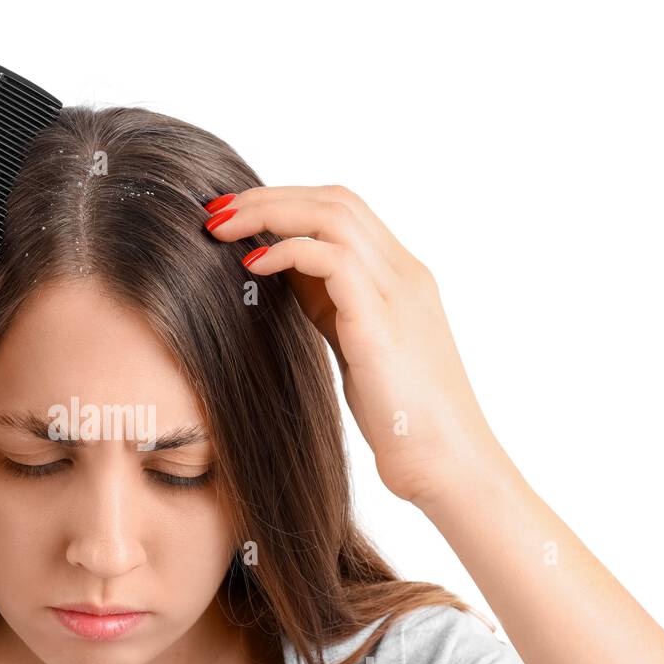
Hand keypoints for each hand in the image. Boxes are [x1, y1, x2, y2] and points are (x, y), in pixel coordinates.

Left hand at [203, 185, 503, 506]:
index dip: (286, 203)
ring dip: (270, 214)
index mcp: (401, 278)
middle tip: (216, 211)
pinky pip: (332, 261)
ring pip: (333, 216)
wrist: (446, 465)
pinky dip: (287, 252)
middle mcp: (405, 275)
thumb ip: (329, 308)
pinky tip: (252, 268)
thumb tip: (282, 279)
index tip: (235, 215)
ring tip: (223, 229)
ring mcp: (398, 294)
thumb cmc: (401, 419)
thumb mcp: (357, 348)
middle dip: (269, 198)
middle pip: (335, 201)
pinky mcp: (382, 323)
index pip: (343, 211)